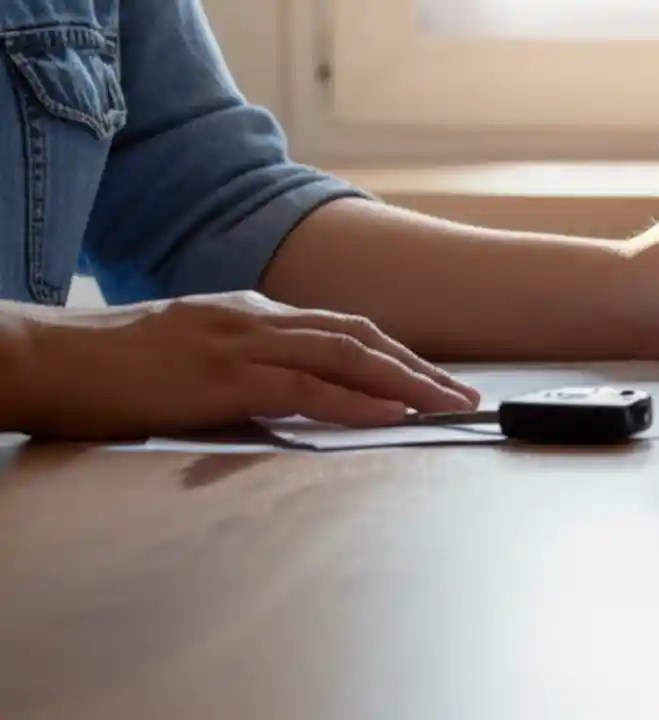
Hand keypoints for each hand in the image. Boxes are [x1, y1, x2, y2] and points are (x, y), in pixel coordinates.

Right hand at [0, 292, 479, 439]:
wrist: (50, 357)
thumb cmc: (114, 366)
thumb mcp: (194, 356)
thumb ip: (247, 368)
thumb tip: (294, 396)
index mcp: (251, 313)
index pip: (341, 328)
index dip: (395, 352)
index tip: (433, 376)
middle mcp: (256, 318)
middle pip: (359, 335)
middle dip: (418, 365)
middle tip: (463, 394)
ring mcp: (241, 341)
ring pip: (346, 354)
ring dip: (405, 381)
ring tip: (448, 404)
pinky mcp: (223, 375)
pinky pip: (306, 386)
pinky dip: (356, 399)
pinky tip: (391, 413)